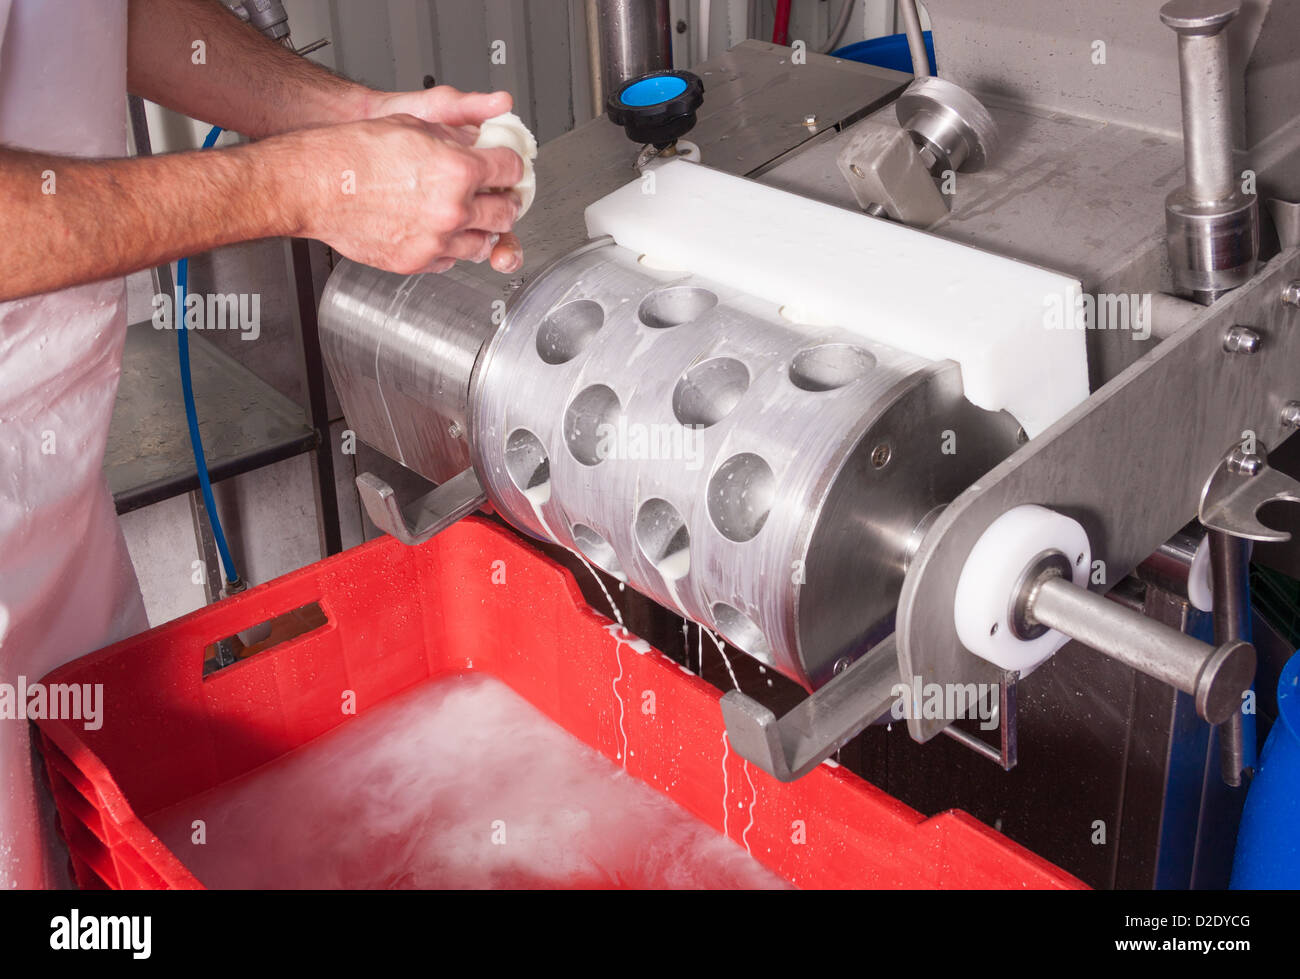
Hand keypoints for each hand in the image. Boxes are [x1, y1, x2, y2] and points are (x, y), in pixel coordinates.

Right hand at [362, 86, 523, 271]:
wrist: (315, 185)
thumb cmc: (354, 152)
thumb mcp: (413, 124)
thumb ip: (455, 136)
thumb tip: (477, 142)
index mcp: (458, 170)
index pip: (512, 170)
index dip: (512, 166)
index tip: (509, 168)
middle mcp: (453, 209)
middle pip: (507, 212)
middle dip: (507, 201)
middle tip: (500, 196)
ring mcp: (436, 240)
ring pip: (484, 243)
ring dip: (483, 229)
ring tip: (472, 217)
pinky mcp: (416, 262)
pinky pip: (451, 261)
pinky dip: (452, 248)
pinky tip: (441, 232)